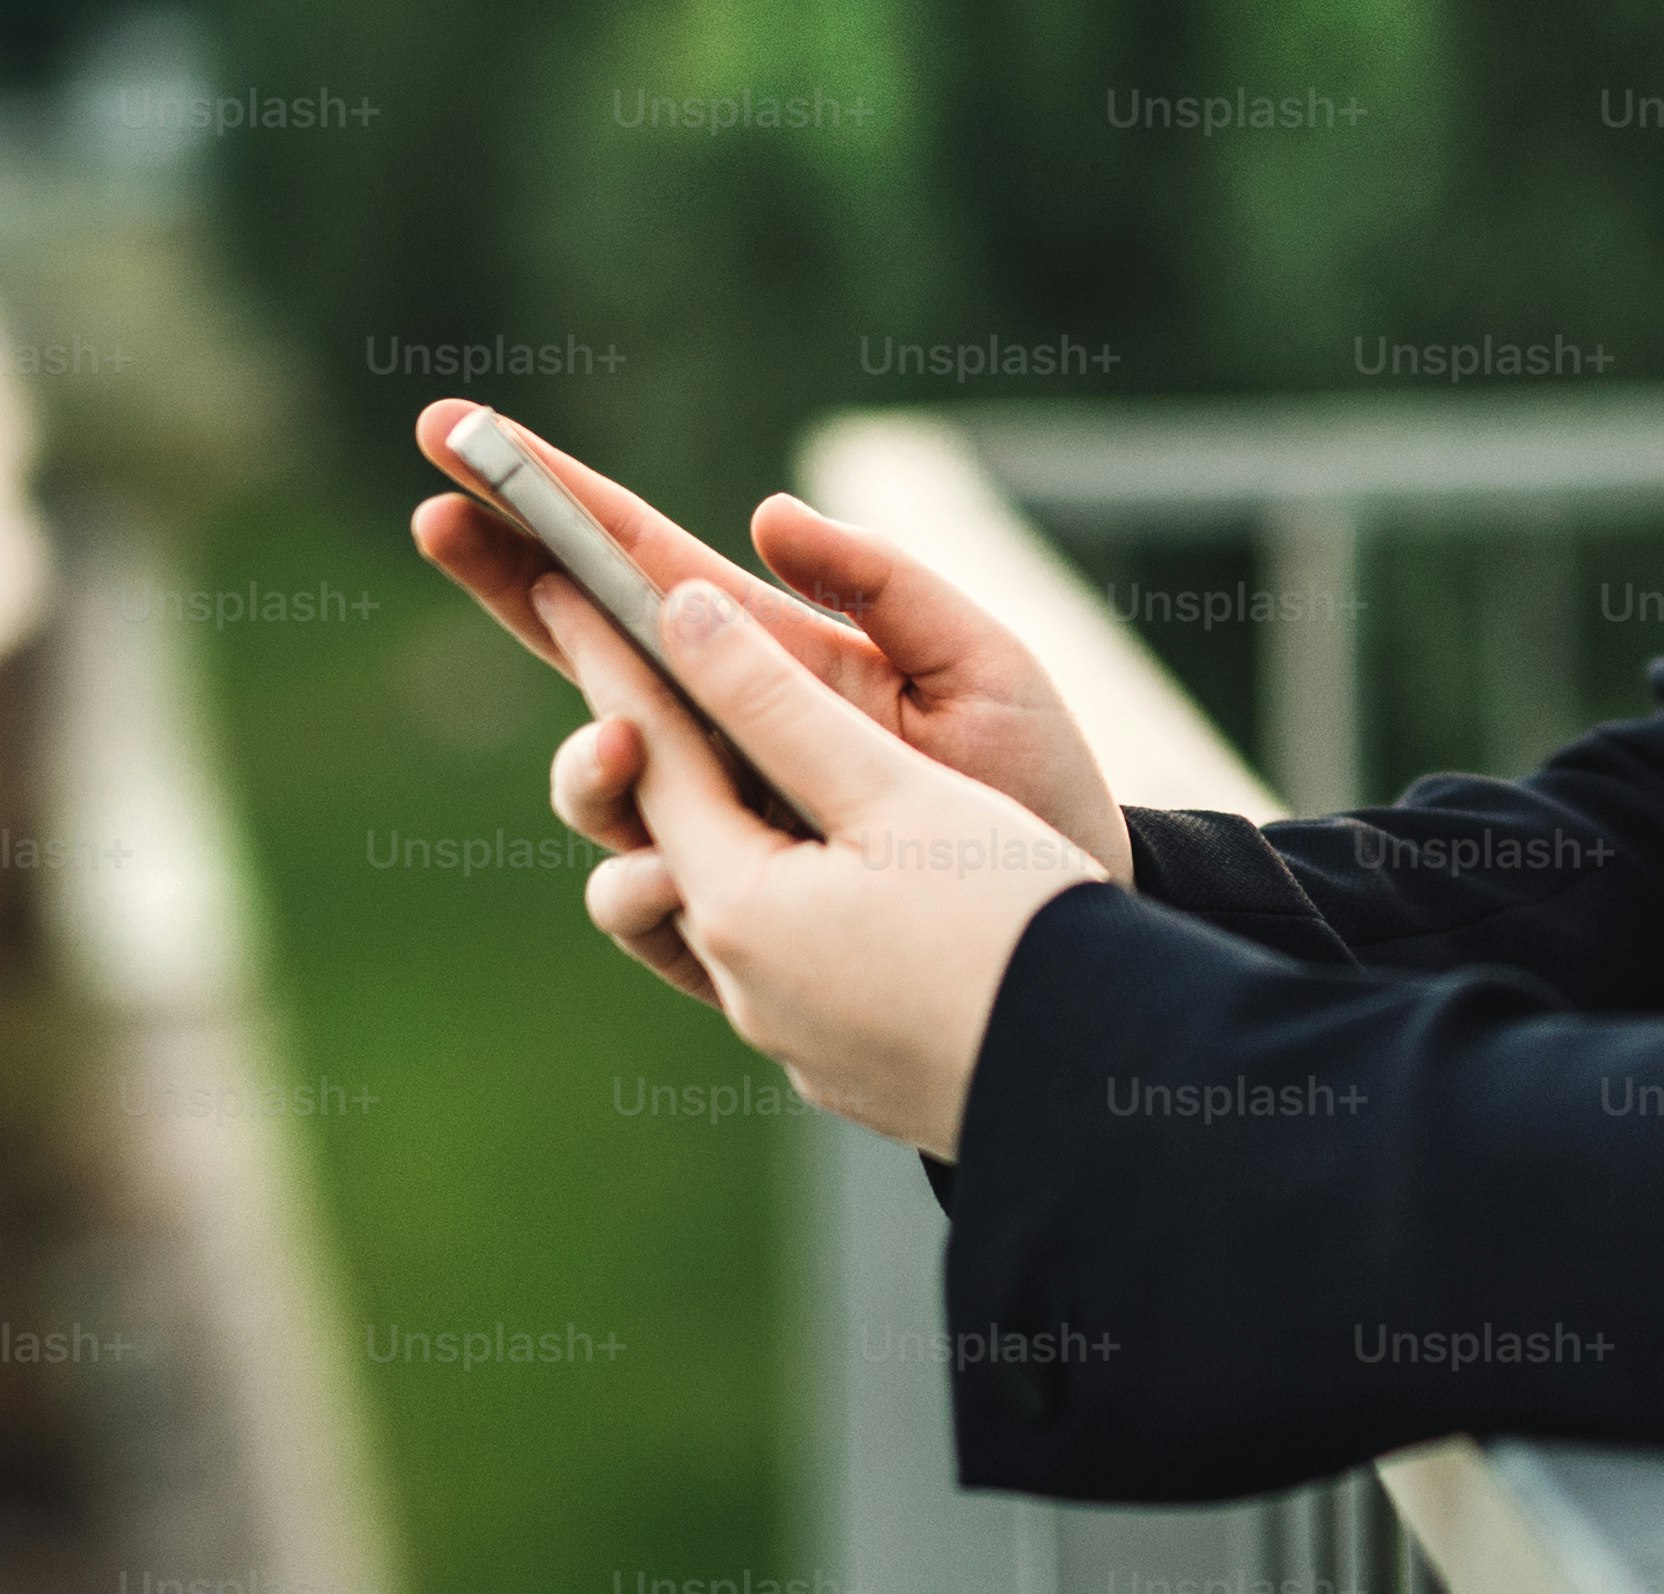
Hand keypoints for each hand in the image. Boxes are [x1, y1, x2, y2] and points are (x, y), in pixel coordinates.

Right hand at [405, 402, 1133, 1007]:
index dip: (548, 502)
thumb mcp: (979, 659)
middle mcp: (724, 733)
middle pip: (580, 651)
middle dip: (503, 579)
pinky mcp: (737, 920)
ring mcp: (721, 826)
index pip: (638, 566)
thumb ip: (885, 585)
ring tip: (617, 741)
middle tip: (437, 518)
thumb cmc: (1035, 779)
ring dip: (581, 759)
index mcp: (771, 653)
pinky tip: (658, 863)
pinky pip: (648, 907)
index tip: (458, 433)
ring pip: (599, 786)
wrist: (1072, 918)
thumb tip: (764, 515)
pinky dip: (635, 882)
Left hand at [591, 574, 1105, 1155]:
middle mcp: (741, 980)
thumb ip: (776, 701)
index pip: (651, 750)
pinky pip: (766, 964)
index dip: (608, 653)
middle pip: (658, 836)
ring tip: (722, 774)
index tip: (559, 578)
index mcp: (738, 906)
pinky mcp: (839, 1060)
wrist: (1104, 1085)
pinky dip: (762, 896)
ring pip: (703, 911)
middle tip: (641, 674)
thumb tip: (682, 612)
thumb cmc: (1014, 922)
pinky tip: (810, 873)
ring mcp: (788, 1031)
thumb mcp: (894, 790)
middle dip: (639, 749)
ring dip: (695, 835)